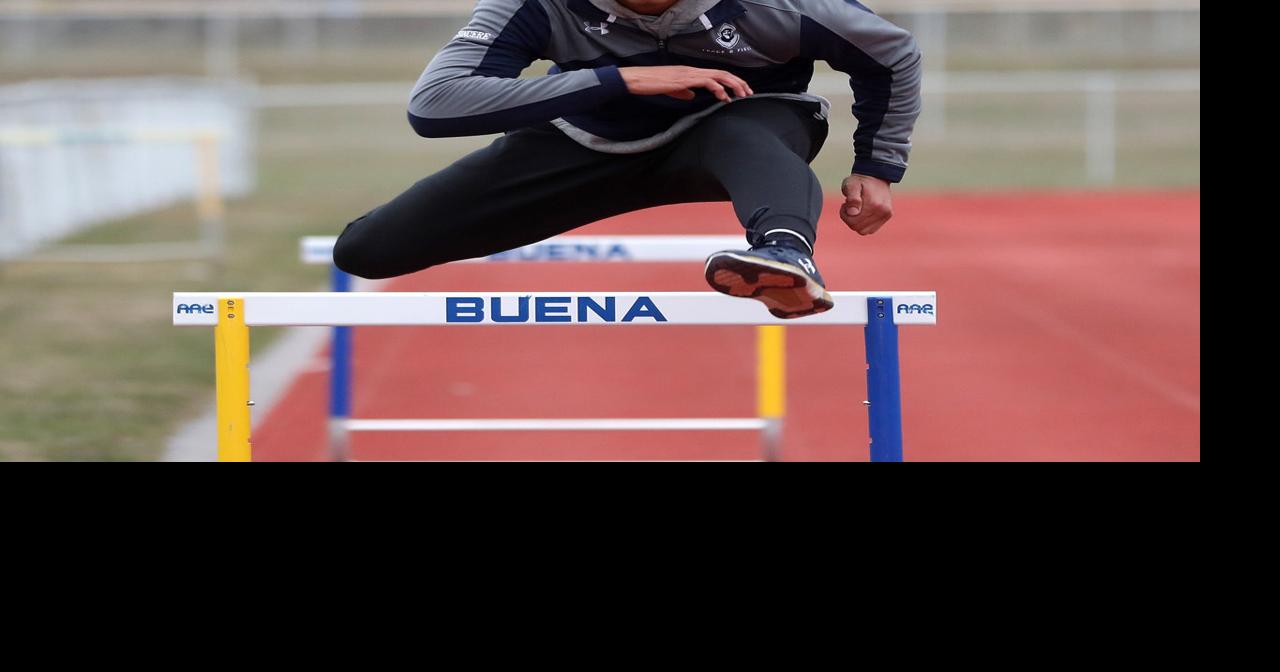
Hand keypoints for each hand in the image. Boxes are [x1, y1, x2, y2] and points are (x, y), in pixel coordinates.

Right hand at [619, 66, 752, 102]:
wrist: (637, 79)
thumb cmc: (651, 84)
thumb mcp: (671, 89)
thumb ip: (684, 91)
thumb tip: (693, 96)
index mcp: (690, 72)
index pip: (716, 74)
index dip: (731, 81)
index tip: (740, 91)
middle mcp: (693, 70)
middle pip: (722, 73)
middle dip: (738, 82)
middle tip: (749, 93)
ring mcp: (689, 73)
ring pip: (718, 75)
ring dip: (732, 85)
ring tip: (741, 95)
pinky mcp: (684, 79)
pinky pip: (706, 81)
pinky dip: (718, 88)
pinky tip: (723, 96)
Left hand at [840, 174, 894, 235]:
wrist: (876, 175)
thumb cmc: (860, 181)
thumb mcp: (851, 185)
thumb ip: (852, 198)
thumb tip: (853, 213)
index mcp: (873, 204)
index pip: (853, 222)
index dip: (845, 215)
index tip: (844, 204)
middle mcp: (882, 211)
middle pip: (858, 228)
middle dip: (850, 219)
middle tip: (849, 206)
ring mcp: (886, 214)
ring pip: (864, 231)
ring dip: (856, 222)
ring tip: (856, 209)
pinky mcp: (887, 216)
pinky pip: (871, 229)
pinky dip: (864, 224)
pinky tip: (862, 212)